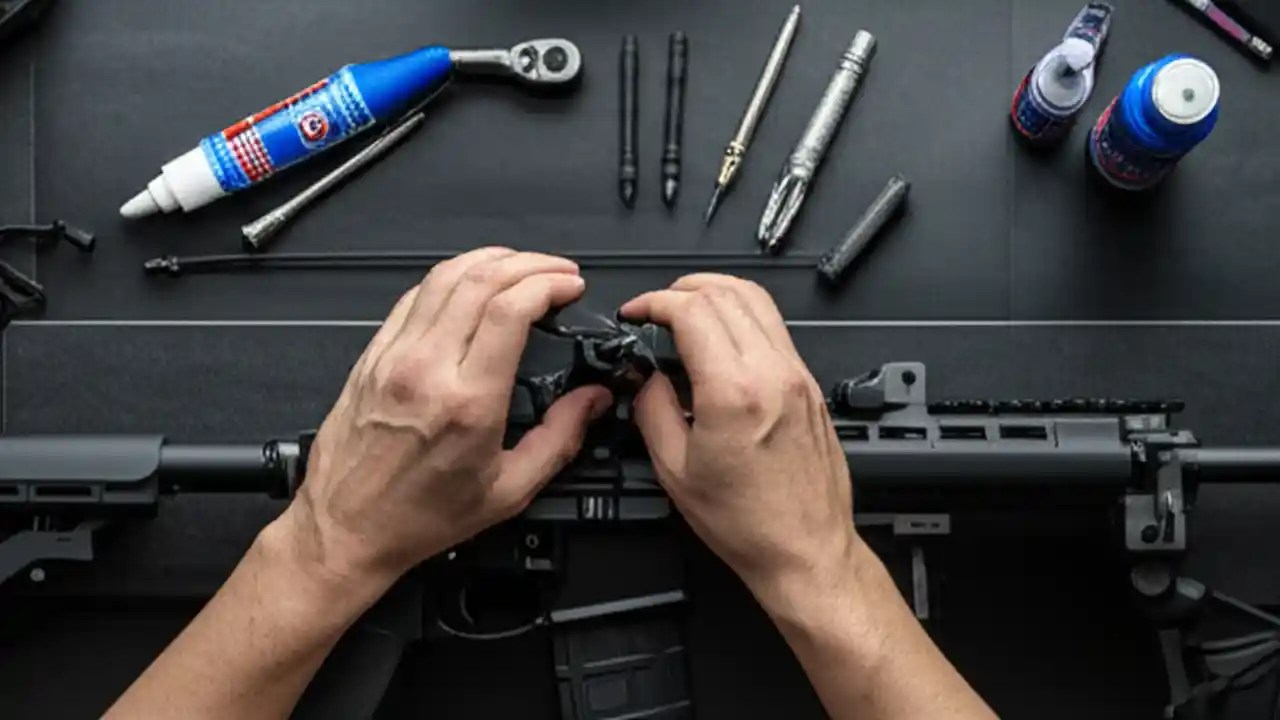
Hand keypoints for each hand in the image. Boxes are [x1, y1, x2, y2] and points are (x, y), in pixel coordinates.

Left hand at [277, 248, 611, 597]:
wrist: (345, 529)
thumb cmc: (419, 517)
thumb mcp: (508, 491)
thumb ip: (560, 438)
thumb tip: (594, 400)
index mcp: (467, 402)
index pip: (509, 310)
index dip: (547, 284)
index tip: (570, 286)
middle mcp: (426, 370)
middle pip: (480, 280)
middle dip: (529, 263)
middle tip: (557, 270)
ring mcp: (394, 357)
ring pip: (443, 277)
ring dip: (489, 260)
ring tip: (521, 265)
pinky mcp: (372, 356)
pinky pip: (414, 297)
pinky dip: (449, 278)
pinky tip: (470, 283)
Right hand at [620, 275, 855, 608]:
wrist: (804, 550)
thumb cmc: (748, 523)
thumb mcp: (675, 470)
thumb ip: (651, 409)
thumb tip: (642, 375)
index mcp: (734, 392)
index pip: (692, 310)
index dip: (655, 302)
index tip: (637, 314)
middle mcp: (771, 374)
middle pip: (725, 292)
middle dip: (680, 290)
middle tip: (655, 309)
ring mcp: (796, 376)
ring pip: (756, 299)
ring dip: (714, 292)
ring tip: (686, 309)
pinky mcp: (808, 385)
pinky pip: (774, 327)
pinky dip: (741, 315)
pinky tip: (720, 337)